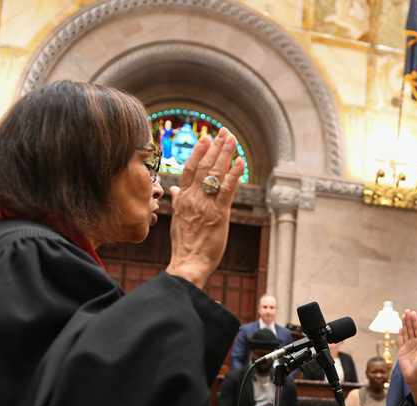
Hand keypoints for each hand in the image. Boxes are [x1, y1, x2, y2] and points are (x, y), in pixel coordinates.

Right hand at [166, 128, 246, 288]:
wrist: (188, 262)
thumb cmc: (184, 245)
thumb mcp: (176, 220)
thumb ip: (177, 202)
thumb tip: (174, 190)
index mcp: (182, 199)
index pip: (189, 169)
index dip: (198, 152)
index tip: (205, 138)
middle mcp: (193, 198)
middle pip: (204, 166)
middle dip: (215, 147)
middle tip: (224, 132)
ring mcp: (206, 205)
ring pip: (215, 173)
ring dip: (225, 154)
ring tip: (232, 139)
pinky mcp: (219, 214)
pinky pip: (227, 189)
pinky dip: (234, 174)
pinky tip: (241, 161)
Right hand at [397, 310, 416, 400]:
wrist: (415, 377)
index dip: (415, 321)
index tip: (413, 313)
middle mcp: (414, 343)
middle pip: (411, 329)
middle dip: (409, 320)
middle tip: (407, 311)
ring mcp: (408, 346)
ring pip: (406, 332)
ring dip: (404, 324)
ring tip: (403, 316)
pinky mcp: (402, 351)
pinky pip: (401, 340)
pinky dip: (400, 334)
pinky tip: (400, 327)